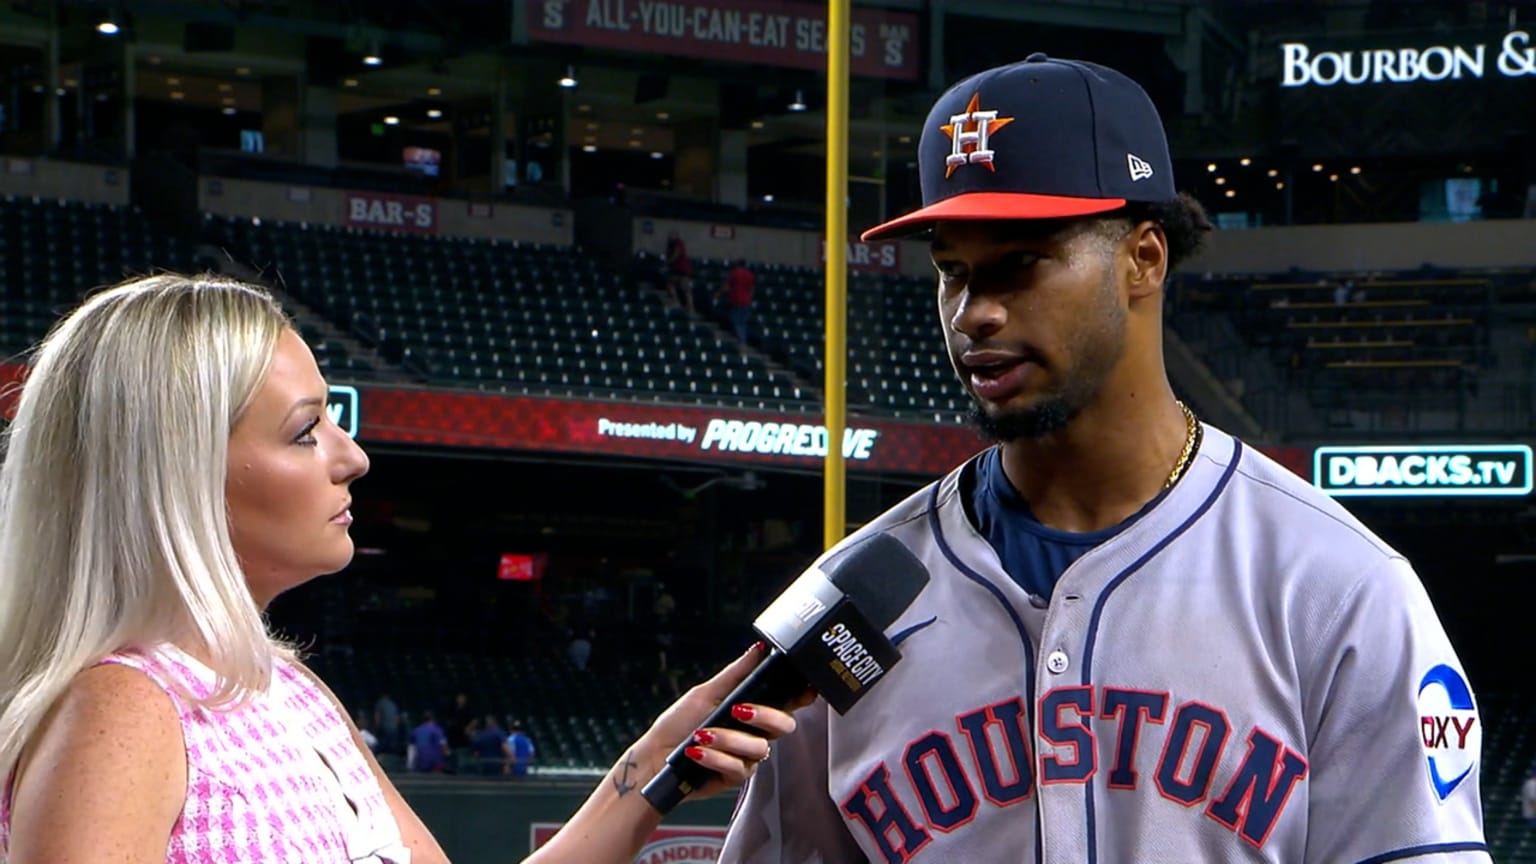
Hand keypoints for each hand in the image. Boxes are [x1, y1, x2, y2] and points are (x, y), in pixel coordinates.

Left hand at [631, 643, 810, 799]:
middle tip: (739, 710)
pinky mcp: (734, 776)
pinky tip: (697, 752)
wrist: (656, 757)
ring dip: (728, 739)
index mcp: (752, 709)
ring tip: (702, 734)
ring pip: (760, 748)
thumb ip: (736, 674)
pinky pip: (739, 768)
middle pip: (785, 725)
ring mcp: (746, 756)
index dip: (801, 696)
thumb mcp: (705, 693)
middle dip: (765, 716)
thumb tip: (759, 648)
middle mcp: (754, 732)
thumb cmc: (678, 723)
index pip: (787, 702)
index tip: (803, 689)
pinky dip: (716, 757)